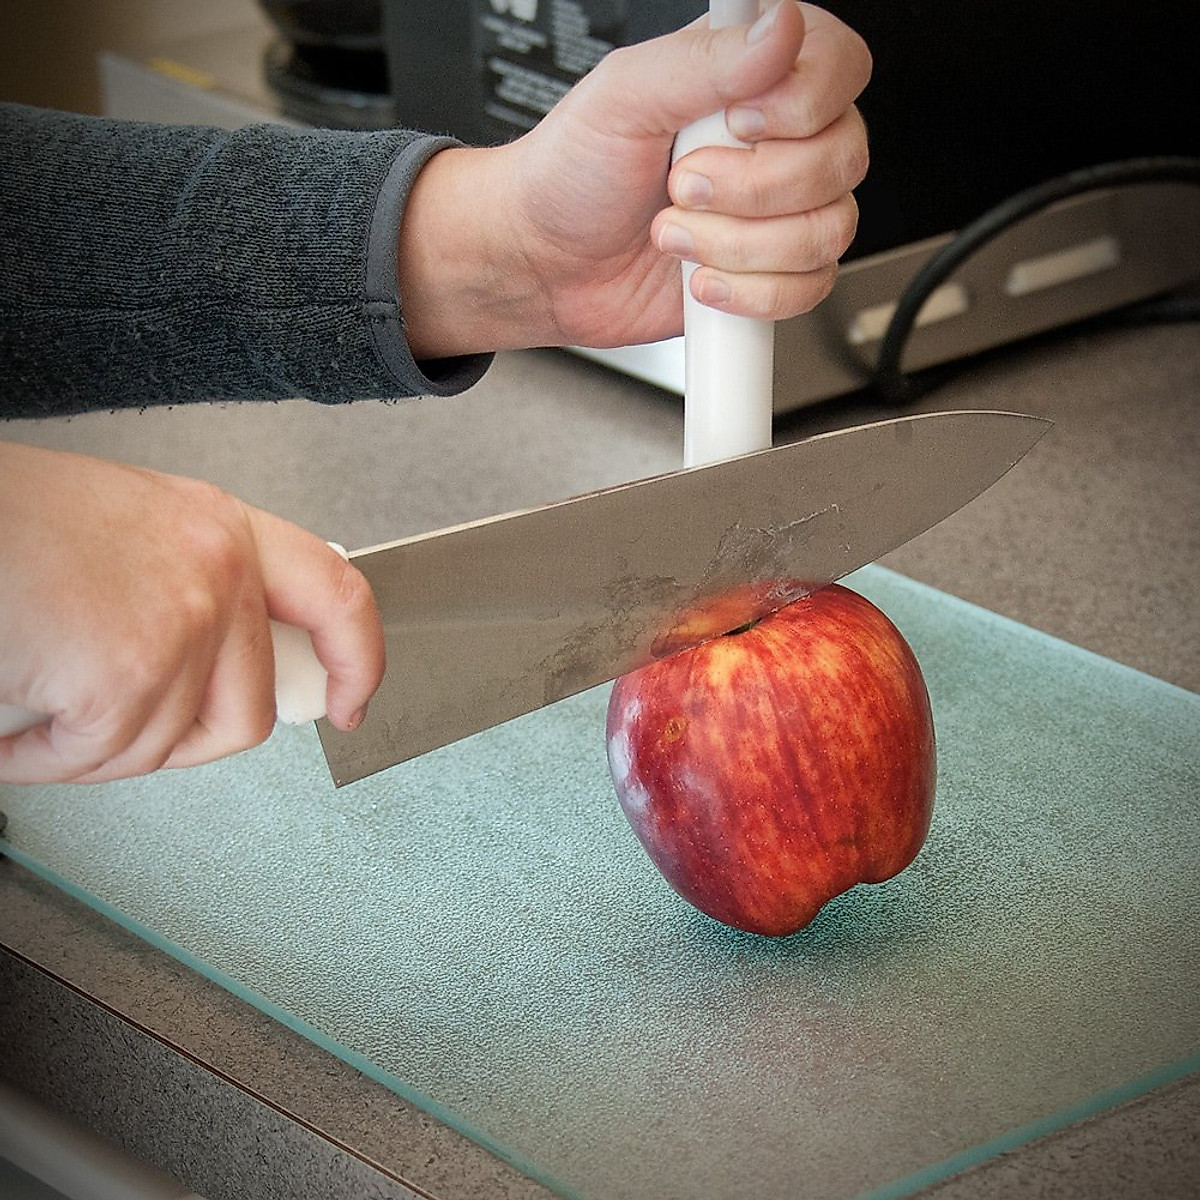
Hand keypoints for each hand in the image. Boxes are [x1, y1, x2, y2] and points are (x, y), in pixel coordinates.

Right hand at [0, 442, 384, 783]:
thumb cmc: (13, 524)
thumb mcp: (133, 533)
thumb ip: (194, 586)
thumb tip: (226, 656)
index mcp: (223, 529)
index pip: (337, 596)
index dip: (357, 659)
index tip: (352, 699)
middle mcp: (218, 570)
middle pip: (249, 708)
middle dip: (179, 741)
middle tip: (117, 726)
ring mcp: (183, 622)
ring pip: (168, 744)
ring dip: (94, 749)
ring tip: (42, 710)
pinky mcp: (128, 673)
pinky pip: (103, 757)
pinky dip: (48, 760)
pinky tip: (19, 726)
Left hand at [398, 2, 870, 357]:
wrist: (544, 264)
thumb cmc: (569, 175)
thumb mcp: (623, 97)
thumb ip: (705, 60)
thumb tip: (781, 27)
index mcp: (750, 75)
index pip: (841, 66)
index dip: (804, 103)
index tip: (738, 122)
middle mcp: (778, 139)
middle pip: (842, 157)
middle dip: (751, 188)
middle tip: (681, 186)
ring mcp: (778, 211)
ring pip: (825, 230)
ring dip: (739, 245)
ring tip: (674, 233)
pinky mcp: (771, 273)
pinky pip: (808, 287)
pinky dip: (750, 292)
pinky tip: (701, 280)